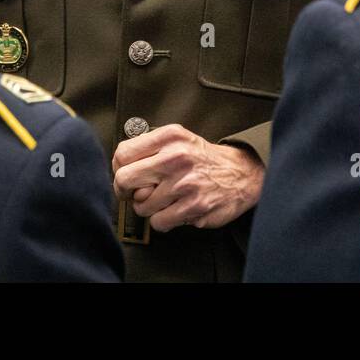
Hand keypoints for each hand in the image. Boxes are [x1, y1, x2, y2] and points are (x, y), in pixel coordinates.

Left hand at [111, 123, 264, 231]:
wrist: (241, 173)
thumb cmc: (203, 159)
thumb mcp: (178, 140)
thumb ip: (149, 148)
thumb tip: (118, 166)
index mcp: (170, 137)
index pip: (123, 153)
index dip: (118, 168)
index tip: (125, 174)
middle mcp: (176, 157)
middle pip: (124, 180)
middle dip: (125, 191)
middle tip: (134, 192)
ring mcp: (185, 183)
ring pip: (141, 206)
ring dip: (148, 208)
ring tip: (164, 199)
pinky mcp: (194, 206)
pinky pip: (159, 222)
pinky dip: (163, 220)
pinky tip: (174, 209)